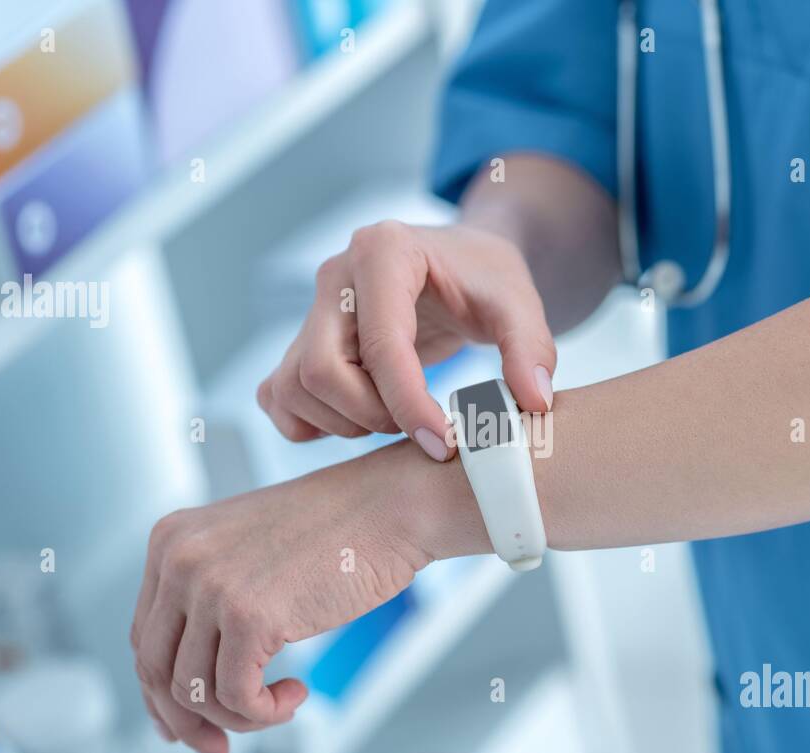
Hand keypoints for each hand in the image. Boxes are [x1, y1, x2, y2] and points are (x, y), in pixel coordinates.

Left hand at [128, 440, 483, 752]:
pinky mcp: (249, 616)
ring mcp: (209, 586)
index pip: (145, 638)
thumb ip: (210, 601)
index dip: (164, 694)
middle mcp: (178, 559)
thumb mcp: (250, 554)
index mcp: (170, 540)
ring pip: (195, 691)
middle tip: (220, 751)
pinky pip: (236, 697)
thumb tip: (187, 689)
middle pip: (157, 670)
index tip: (187, 727)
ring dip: (239, 718)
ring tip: (280, 707)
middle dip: (188, 723)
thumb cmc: (337, 531)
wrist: (391, 507)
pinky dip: (264, 714)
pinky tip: (298, 693)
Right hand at [256, 222, 556, 460]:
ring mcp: (310, 310)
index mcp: (383, 252)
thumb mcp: (519, 302)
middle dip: (372, 416)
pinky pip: (277, 396)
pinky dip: (311, 424)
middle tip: (420, 425)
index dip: (409, 405)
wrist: (459, 264)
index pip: (381, 345)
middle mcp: (334, 277)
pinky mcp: (301, 342)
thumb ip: (531, 349)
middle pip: (320, 372)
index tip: (443, 443)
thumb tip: (531, 403)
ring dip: (344, 423)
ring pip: (294, 389)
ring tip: (397, 418)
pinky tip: (359, 420)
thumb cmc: (485, 278)